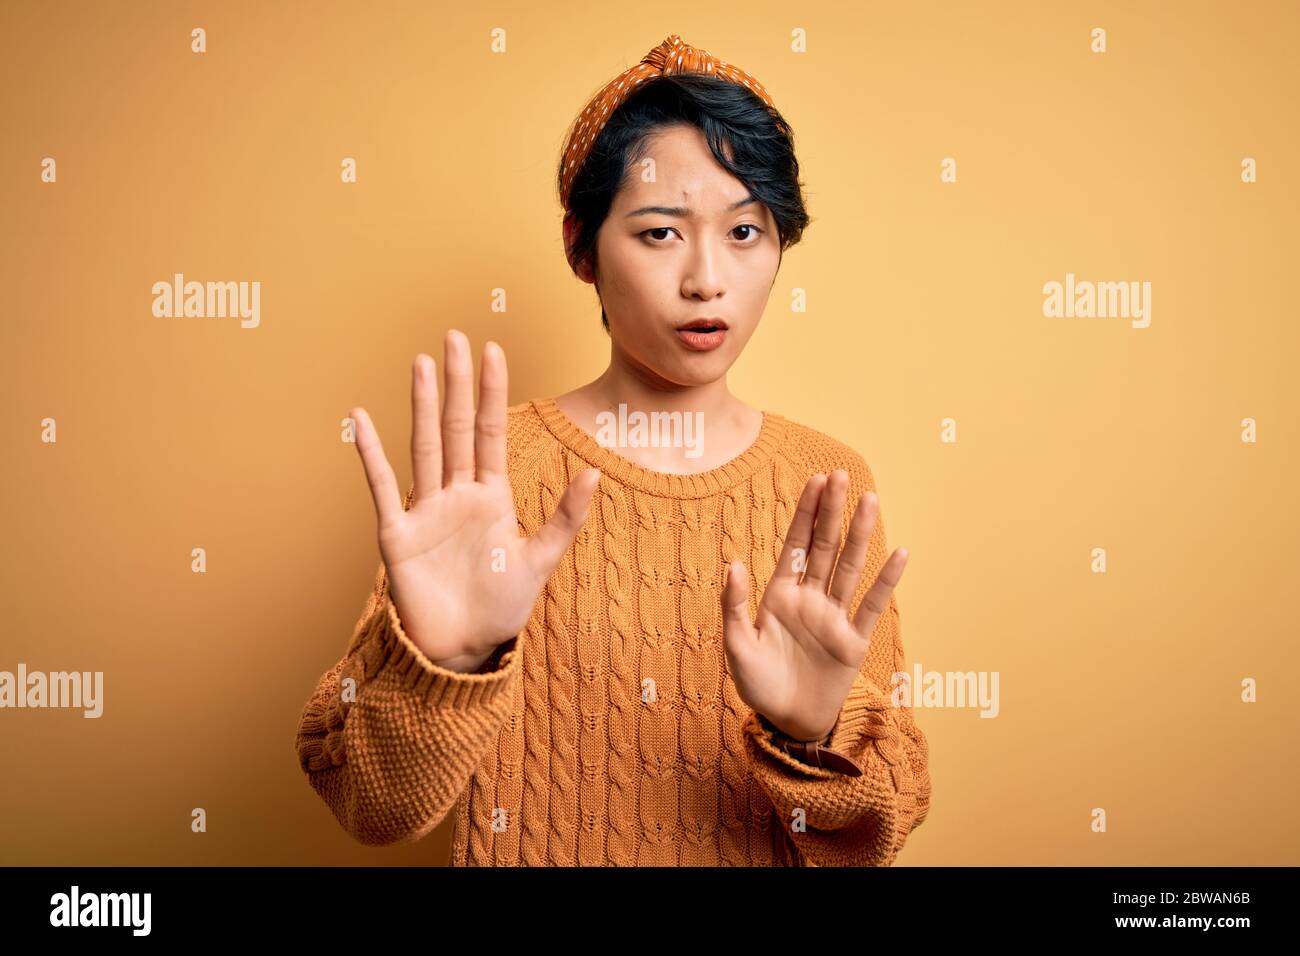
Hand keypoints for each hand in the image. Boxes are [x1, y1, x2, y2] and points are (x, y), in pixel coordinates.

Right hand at [350, 330, 600, 672]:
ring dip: (422, 405)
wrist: (463, 649)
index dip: (493, 392)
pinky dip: (370, 454)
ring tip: (420, 363)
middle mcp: (457, 494)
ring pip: (424, 446)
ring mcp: (425, 511)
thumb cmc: (501, 606)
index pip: (492, 432)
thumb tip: (596, 473)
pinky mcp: (397, 535)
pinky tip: (360, 420)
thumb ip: (565, 518)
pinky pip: (381, 487)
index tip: (493, 350)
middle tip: (454, 336)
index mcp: (491, 496)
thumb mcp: (539, 560)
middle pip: (457, 427)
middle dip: (457, 383)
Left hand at [721, 470, 908, 740]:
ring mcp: (833, 618)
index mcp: (779, 596)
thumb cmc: (758, 686)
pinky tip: (900, 553)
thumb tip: (733, 563)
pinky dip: (885, 581)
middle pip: (824, 547)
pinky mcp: (853, 642)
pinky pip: (871, 606)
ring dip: (860, 534)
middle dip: (831, 511)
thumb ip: (734, 606)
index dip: (805, 513)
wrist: (787, 724)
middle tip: (841, 475)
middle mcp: (809, 599)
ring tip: (870, 499)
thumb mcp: (737, 647)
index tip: (815, 480)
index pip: (795, 545)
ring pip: (849, 567)